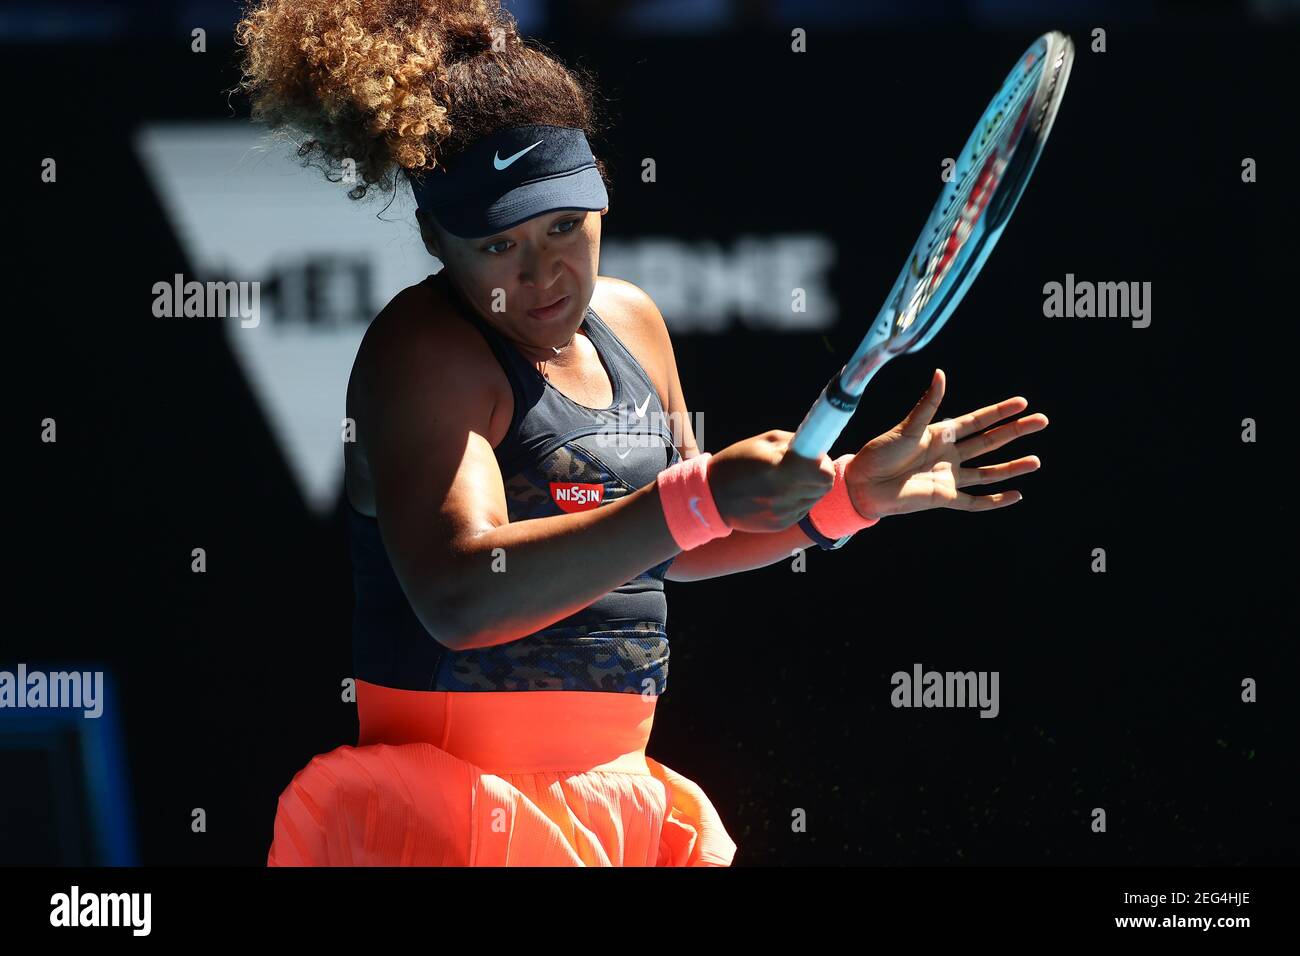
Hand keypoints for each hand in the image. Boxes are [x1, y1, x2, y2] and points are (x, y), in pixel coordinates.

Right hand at [708, 430, 835, 531]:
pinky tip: (778, 493)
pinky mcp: (780, 525)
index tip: (814, 457)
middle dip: (817, 473)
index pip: (825, 473)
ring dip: (807, 487)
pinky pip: (802, 510)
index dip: (823, 463)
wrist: (711, 496)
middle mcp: (783, 494)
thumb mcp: (763, 442)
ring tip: (786, 480)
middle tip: (802, 467)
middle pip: (824, 486)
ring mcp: (782, 513)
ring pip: (814, 498)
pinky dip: (796, 500)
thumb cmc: (736, 462)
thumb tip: (817, 448)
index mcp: (779, 469)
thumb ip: (794, 443)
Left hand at [844, 369, 1046, 517]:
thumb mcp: (906, 426)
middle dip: (1015, 432)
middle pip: (989, 442)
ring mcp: (948, 477)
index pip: (977, 421)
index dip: (999, 412)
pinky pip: (974, 502)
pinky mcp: (943, 498)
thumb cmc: (880, 451)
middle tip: (1042, 421)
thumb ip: (927, 404)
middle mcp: (949, 454)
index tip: (1022, 403)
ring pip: (988, 471)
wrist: (863, 483)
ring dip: (1011, 467)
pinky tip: (1017, 496)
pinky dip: (995, 501)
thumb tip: (941, 373)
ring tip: (1036, 460)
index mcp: (940, 433)